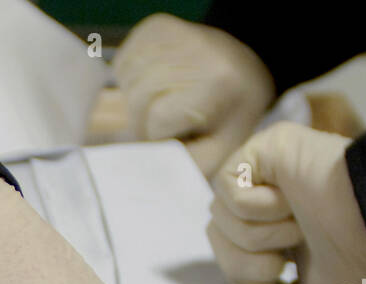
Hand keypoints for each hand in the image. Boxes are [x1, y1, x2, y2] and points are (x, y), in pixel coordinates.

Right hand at [113, 13, 274, 176]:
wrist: (243, 64)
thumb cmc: (233, 111)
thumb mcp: (223, 147)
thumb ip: (189, 166)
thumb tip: (151, 174)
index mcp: (214, 83)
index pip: (157, 122)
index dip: (161, 138)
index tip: (180, 137)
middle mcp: (189, 51)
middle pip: (137, 104)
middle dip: (147, 123)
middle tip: (172, 123)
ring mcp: (168, 35)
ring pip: (126, 86)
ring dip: (138, 104)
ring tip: (167, 102)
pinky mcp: (152, 28)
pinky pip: (123, 67)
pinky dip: (132, 81)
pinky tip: (158, 83)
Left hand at [207, 122, 365, 283]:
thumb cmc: (361, 261)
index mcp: (280, 234)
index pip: (229, 258)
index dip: (244, 279)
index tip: (280, 281)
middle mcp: (270, 202)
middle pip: (216, 239)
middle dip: (246, 264)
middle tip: (287, 257)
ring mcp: (267, 173)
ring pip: (219, 217)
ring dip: (261, 235)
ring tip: (299, 225)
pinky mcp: (264, 147)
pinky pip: (227, 186)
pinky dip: (257, 207)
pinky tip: (291, 200)